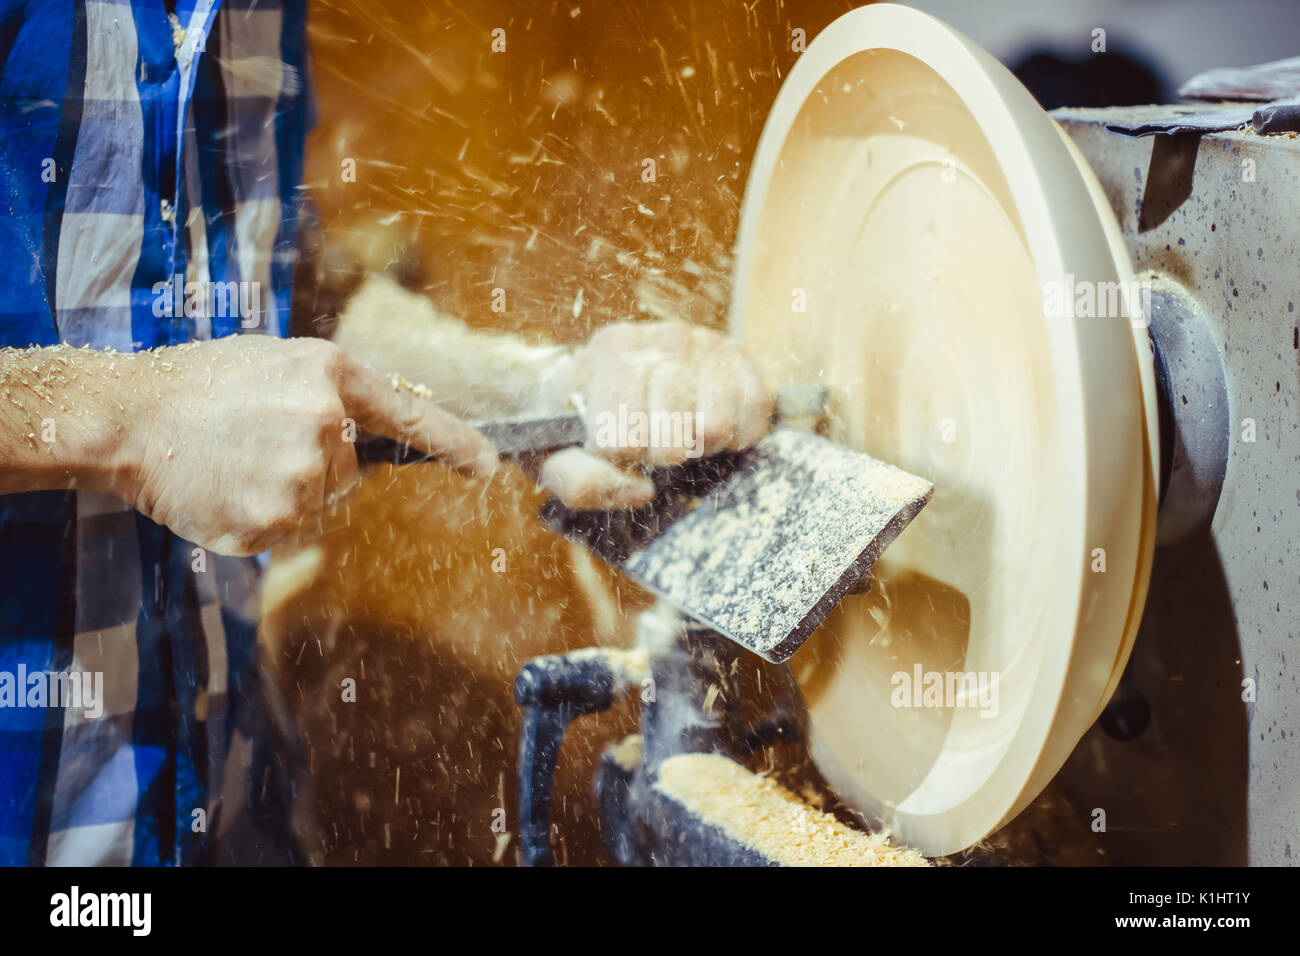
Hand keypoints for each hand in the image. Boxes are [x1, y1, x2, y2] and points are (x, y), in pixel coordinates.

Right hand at [116, 336, 496, 555]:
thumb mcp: (278, 364)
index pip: (411, 415)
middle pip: (350, 472)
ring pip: (317, 502)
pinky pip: (285, 529)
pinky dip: (256, 518)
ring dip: (283, 493)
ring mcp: (301, 471)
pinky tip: (223, 488)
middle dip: (313, 466)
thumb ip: (331, 395)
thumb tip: (371, 435)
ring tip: (232, 461)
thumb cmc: (200, 386)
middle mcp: (327, 420)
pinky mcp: (274, 516)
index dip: (455, 444)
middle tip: (252, 441)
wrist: (127, 416)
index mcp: (330, 373)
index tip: (488, 468)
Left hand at [539, 320, 771, 508]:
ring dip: (698, 446)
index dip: (619, 460)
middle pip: (673, 438)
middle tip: (648, 442)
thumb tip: (642, 491)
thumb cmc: (578, 421)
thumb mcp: (555, 455)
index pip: (624, 439)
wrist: (607, 378)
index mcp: (610, 351)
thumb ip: (579, 480)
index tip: (610, 445)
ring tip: (678, 432)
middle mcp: (660, 336)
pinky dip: (738, 434)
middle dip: (659, 455)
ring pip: (715, 426)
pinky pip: (755, 406)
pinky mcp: (736, 355)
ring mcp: (702, 341)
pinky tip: (710, 429)